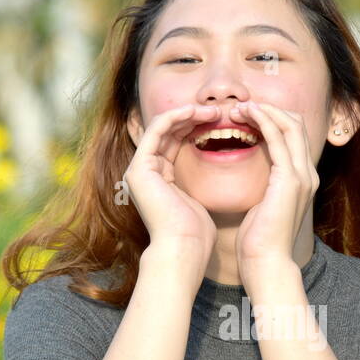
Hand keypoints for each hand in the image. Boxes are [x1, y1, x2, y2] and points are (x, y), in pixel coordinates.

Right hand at [123, 103, 219, 283]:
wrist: (184, 248)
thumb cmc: (196, 233)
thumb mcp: (198, 199)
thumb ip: (196, 182)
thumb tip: (215, 172)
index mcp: (157, 181)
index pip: (174, 144)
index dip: (195, 129)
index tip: (221, 123)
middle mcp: (145, 173)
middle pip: (167, 133)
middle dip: (193, 118)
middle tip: (218, 112)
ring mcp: (138, 169)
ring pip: (162, 127)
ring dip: (187, 114)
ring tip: (213, 111)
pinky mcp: (139, 166)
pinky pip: (157, 129)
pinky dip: (177, 117)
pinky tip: (197, 112)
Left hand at [232, 101, 318, 286]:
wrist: (267, 263)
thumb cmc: (259, 242)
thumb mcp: (262, 207)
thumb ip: (263, 188)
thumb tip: (251, 178)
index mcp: (301, 180)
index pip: (293, 137)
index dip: (271, 120)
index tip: (245, 116)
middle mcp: (307, 174)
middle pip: (296, 124)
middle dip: (269, 109)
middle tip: (241, 106)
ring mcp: (301, 176)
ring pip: (289, 125)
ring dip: (264, 111)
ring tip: (239, 107)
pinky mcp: (289, 179)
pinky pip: (278, 139)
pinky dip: (262, 122)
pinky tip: (244, 116)